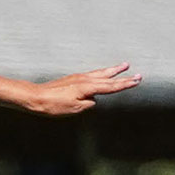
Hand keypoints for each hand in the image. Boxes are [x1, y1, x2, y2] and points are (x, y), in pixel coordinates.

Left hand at [23, 64, 139, 115]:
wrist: (36, 97)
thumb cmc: (53, 105)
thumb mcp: (74, 108)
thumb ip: (88, 104)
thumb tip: (93, 100)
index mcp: (88, 87)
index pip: (110, 86)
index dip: (124, 84)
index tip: (137, 81)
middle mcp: (85, 79)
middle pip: (108, 78)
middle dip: (123, 76)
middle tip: (138, 74)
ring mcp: (79, 77)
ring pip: (101, 73)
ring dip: (113, 70)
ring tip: (124, 65)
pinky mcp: (73, 79)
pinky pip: (92, 75)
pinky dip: (102, 73)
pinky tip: (102, 74)